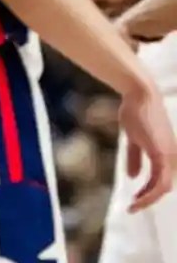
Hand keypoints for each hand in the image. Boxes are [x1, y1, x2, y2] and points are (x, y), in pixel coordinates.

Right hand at [118, 83, 176, 212]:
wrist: (139, 96)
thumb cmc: (136, 113)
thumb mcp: (133, 139)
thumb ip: (135, 158)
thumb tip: (133, 177)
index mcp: (166, 153)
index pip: (162, 180)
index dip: (149, 193)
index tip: (134, 200)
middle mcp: (172, 157)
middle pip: (164, 187)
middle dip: (148, 199)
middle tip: (132, 207)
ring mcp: (169, 156)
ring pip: (163, 187)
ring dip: (148, 199)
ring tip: (133, 206)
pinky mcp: (162, 154)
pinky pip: (160, 181)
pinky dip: (149, 192)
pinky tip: (137, 197)